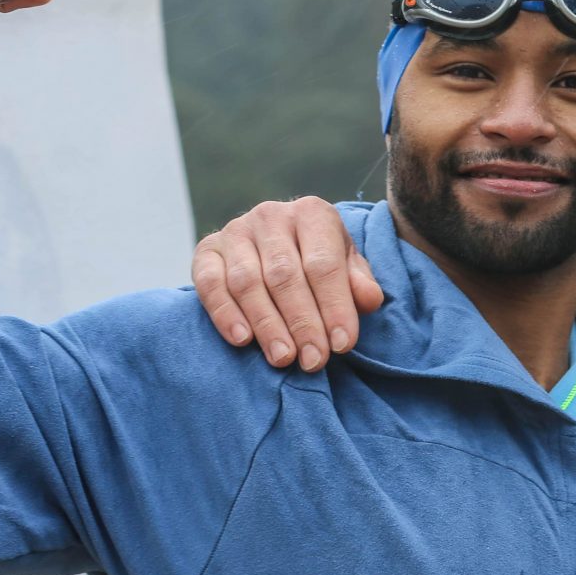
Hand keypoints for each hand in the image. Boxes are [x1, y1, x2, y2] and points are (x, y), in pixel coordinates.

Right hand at [191, 197, 383, 370]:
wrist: (278, 241)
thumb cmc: (320, 259)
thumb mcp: (348, 265)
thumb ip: (359, 283)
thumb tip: (369, 300)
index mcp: (312, 214)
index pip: (324, 264)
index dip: (334, 306)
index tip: (342, 344)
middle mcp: (271, 216)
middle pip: (285, 275)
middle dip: (302, 323)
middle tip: (313, 360)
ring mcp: (235, 231)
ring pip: (248, 282)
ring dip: (266, 324)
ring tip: (283, 358)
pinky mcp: (206, 249)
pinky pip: (210, 283)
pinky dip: (224, 313)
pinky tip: (242, 339)